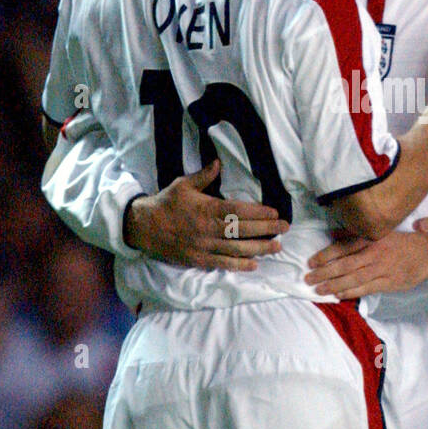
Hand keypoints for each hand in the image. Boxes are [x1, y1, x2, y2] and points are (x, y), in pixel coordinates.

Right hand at [124, 161, 288, 270]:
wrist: (142, 227)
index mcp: (206, 208)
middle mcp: (207, 229)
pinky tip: (254, 265)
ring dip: (259, 249)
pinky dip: (239, 265)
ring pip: (236, 249)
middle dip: (266, 230)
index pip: (238, 211)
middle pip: (242, 230)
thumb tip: (218, 163)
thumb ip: (203, 176)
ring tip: (276, 247)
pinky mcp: (197, 260)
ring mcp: (203, 246)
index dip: (258, 212)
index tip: (275, 213)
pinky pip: (222, 264)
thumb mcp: (182, 184)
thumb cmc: (165, 203)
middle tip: (285, 228)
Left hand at [305, 230, 427, 298]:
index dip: (325, 255)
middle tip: (308, 279)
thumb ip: (356, 235)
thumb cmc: (399, 243)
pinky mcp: (388, 283)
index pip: (343, 247)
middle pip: (345, 264)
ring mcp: (382, 269)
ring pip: (354, 278)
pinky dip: (351, 292)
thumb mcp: (379, 232)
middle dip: (324, 272)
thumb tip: (333, 233)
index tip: (311, 262)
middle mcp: (374, 253)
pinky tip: (338, 295)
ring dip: (333, 285)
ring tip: (318, 290)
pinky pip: (366, 289)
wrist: (426, 254)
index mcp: (371, 238)